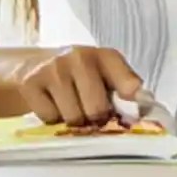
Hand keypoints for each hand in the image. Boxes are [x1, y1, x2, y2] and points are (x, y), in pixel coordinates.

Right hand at [12, 46, 143, 125]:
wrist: (35, 64)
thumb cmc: (78, 75)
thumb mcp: (104, 74)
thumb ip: (125, 88)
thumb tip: (145, 105)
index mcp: (104, 57)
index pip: (127, 82)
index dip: (132, 99)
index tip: (130, 106)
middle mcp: (79, 57)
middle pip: (97, 110)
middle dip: (94, 118)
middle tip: (88, 110)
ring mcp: (53, 69)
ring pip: (73, 118)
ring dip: (73, 120)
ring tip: (69, 106)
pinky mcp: (31, 82)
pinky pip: (49, 118)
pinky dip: (51, 118)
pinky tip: (52, 103)